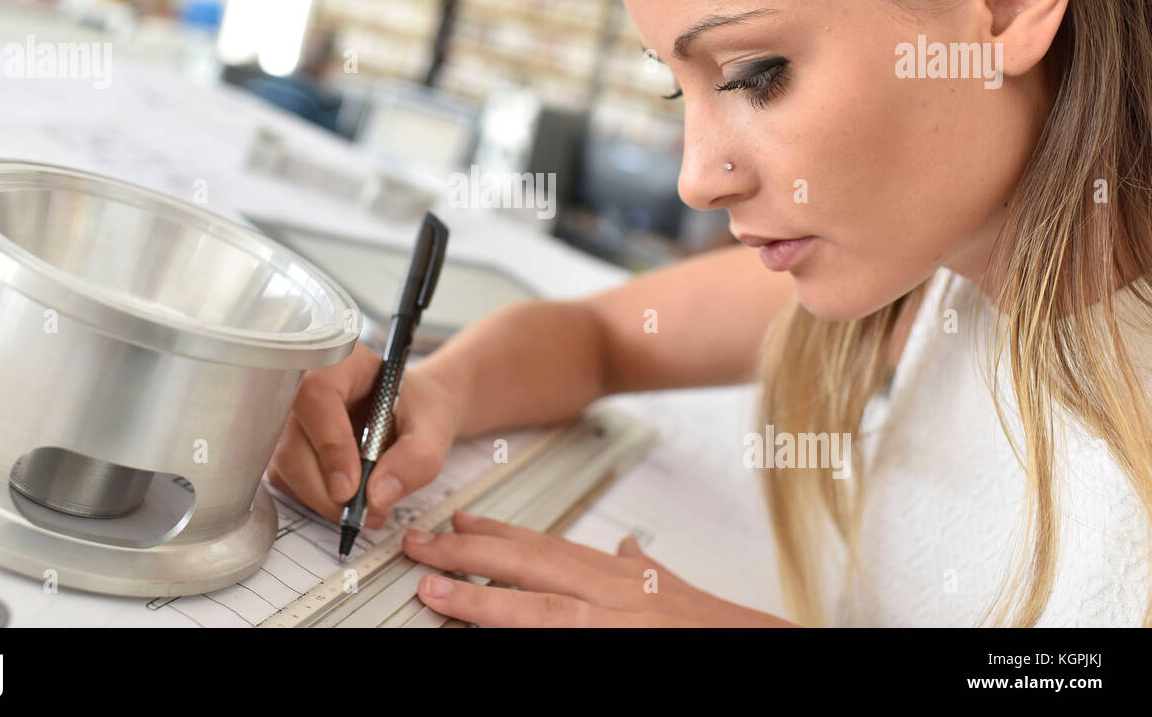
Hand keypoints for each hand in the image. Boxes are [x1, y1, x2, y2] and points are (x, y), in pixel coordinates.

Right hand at [266, 343, 463, 529]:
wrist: (413, 412)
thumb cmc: (420, 410)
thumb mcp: (433, 429)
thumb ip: (415, 459)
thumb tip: (377, 497)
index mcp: (342, 362)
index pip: (317, 397)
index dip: (330, 445)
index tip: (350, 488)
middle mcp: (304, 385)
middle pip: (294, 442)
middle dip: (327, 489)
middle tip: (365, 512)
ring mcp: (289, 417)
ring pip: (286, 467)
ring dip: (323, 499)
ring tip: (364, 505)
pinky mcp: (286, 446)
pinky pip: (288, 481)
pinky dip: (316, 499)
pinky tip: (347, 495)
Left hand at [401, 511, 797, 626]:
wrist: (755, 647)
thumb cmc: (713, 625)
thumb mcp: (674, 584)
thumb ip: (643, 565)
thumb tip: (628, 544)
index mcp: (617, 572)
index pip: (546, 544)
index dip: (497, 533)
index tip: (458, 521)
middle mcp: (610, 593)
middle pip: (528, 566)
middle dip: (469, 554)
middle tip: (419, 546)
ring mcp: (612, 626)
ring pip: (535, 610)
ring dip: (480, 601)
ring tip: (433, 592)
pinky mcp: (615, 653)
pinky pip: (555, 644)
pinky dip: (521, 640)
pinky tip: (486, 639)